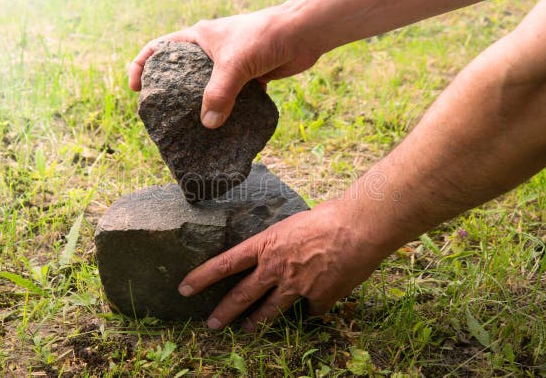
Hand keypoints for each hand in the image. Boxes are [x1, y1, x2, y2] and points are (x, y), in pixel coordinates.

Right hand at [128, 7, 321, 128]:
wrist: (302, 33)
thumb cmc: (263, 37)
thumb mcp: (234, 65)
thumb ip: (219, 94)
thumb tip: (208, 125)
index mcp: (198, 38)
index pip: (159, 48)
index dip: (142, 66)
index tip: (135, 89)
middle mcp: (211, 51)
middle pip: (181, 73)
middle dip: (172, 95)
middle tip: (163, 118)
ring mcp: (230, 65)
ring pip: (208, 89)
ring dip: (202, 108)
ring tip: (192, 131)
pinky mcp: (249, 78)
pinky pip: (232, 99)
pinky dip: (229, 113)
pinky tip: (224, 131)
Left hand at [177, 199, 387, 330]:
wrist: (361, 227)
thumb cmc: (331, 216)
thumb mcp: (294, 224)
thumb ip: (283, 242)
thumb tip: (281, 251)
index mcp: (267, 245)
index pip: (225, 264)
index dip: (202, 278)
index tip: (184, 289)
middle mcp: (276, 268)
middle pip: (242, 295)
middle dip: (224, 312)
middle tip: (210, 324)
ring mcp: (296, 287)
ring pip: (270, 311)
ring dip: (256, 322)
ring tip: (246, 329)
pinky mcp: (319, 299)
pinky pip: (311, 309)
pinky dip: (312, 308)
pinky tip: (316, 305)